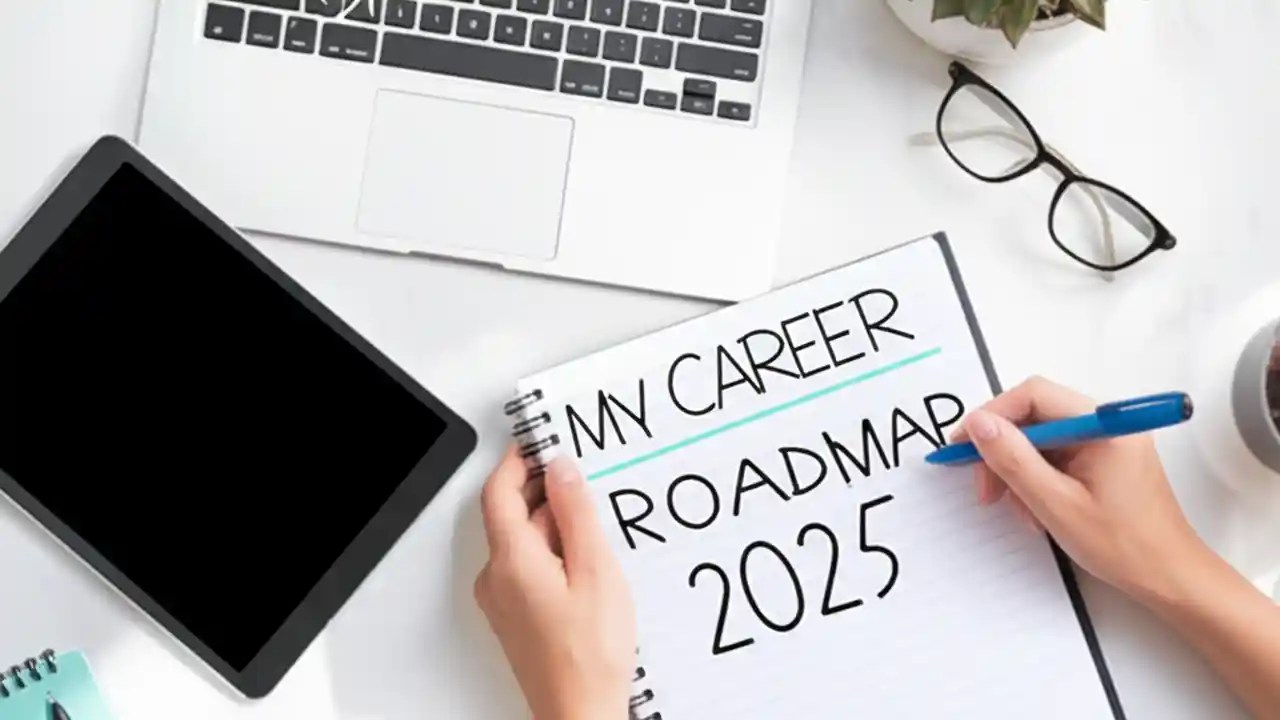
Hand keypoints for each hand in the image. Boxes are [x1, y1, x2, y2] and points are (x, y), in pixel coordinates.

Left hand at [475, 447, 635, 719]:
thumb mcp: (595, 570)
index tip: (539, 442)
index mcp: (511, 560)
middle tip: (577, 473)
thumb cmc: (590, 655)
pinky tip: (584, 558)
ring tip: (593, 520)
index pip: (498, 492)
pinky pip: (527, 567)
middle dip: (540, 489)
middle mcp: (497, 578)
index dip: (517, 461)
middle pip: (509, 515)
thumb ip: (576, 514)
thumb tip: (561, 469)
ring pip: (521, 541)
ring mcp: (503, 600)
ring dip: (550, 522)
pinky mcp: (516, 616)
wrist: (581, 714)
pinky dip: (551, 549)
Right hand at [958, 377, 1209, 605]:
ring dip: (1017, 470)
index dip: (991, 416)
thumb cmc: (1122, 546)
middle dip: (1003, 450)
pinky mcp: (1103, 460)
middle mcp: (1107, 423)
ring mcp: (1107, 441)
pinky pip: (1056, 456)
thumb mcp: (1056, 504)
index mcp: (1104, 425)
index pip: (1033, 395)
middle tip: (984, 489)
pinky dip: (1036, 480)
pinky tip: (1036, 510)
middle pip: (1035, 415)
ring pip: (1040, 439)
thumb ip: (1013, 460)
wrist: (1170, 578)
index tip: (962, 448)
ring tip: (1017, 510)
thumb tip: (977, 423)